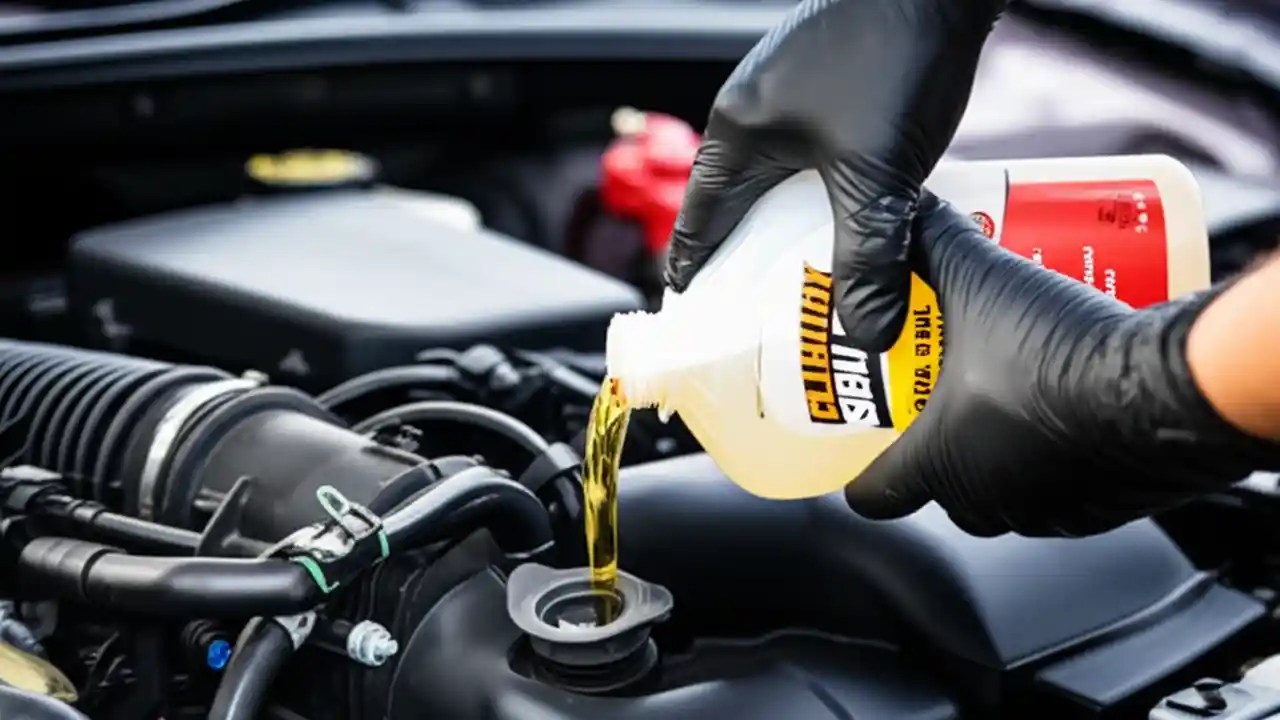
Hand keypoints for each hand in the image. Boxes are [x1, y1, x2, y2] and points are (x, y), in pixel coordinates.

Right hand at [665, 0, 1005, 350]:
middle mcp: (757, 111)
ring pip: (788, 186)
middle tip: (769, 317)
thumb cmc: (893, 53)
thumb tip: (866, 330)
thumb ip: (867, 256)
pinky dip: (835, 199)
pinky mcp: (836, 86)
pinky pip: (823, 162)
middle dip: (757, 262)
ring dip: (804, 231)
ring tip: (823, 282)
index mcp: (738, 131)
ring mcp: (796, 95)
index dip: (696, 273)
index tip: (701, 318)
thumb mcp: (875, 174)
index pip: (698, 219)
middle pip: (742, 207)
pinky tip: (867, 225)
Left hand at [844, 193, 1279, 536]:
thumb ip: (934, 244)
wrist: (1166, 388)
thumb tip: (910, 213)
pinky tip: (1064, 418)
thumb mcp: (982, 280)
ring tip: (1006, 402)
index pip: (875, 493)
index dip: (861, 474)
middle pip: (939, 491)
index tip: (865, 453)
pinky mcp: (1098, 515)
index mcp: (939, 460)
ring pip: (1000, 497)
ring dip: (996, 460)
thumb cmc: (1062, 350)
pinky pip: (1059, 499)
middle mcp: (985, 499)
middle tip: (943, 405)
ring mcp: (1044, 514)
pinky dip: (1054, 468)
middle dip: (937, 452)